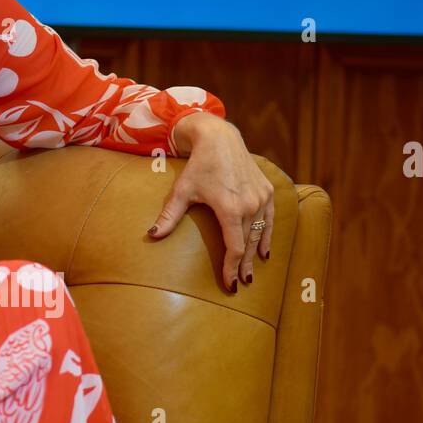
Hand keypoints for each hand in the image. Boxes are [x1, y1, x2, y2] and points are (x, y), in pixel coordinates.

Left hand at [147, 112, 273, 291]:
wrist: (220, 138)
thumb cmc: (198, 165)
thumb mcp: (182, 191)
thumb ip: (169, 215)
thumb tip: (152, 235)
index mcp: (230, 208)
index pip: (234, 247)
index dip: (231, 268)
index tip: (229, 284)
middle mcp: (250, 204)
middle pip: (248, 244)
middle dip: (244, 266)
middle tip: (240, 284)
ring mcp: (261, 197)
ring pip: (260, 234)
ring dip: (255, 255)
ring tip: (251, 273)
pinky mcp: (267, 191)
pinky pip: (270, 220)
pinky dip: (267, 236)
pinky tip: (264, 251)